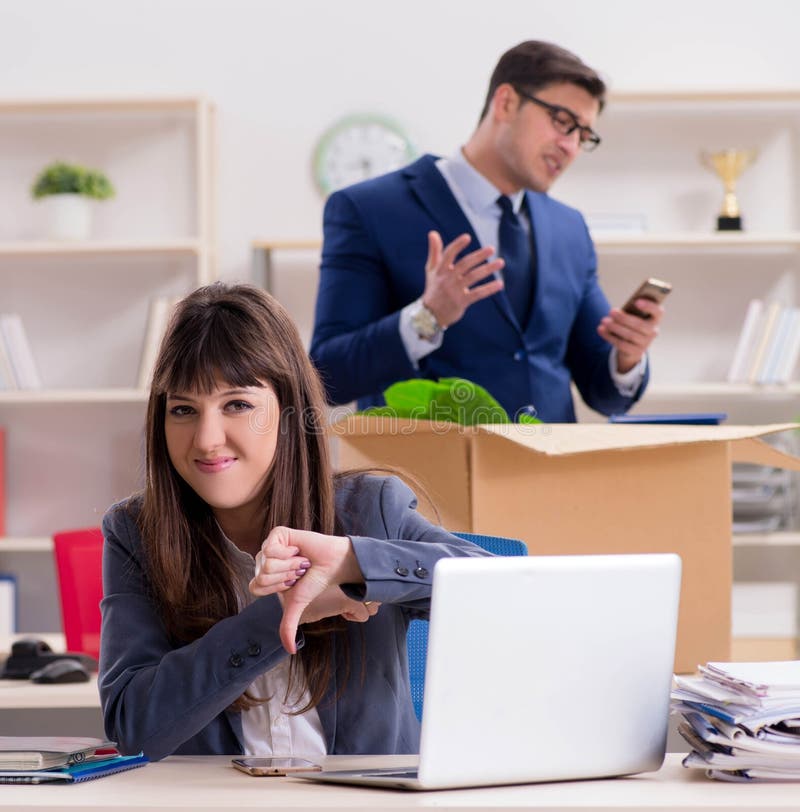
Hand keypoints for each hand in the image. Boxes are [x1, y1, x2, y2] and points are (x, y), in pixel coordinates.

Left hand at [249, 526, 363, 653]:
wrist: (332, 565)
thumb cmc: (315, 581)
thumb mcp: (298, 604)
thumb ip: (288, 625)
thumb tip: (290, 651)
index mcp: (265, 578)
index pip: (256, 587)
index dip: (277, 587)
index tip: (293, 583)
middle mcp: (264, 561)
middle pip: (261, 575)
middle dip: (285, 576)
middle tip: (299, 570)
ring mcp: (270, 546)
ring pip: (266, 563)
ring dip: (290, 565)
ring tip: (301, 560)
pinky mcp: (278, 534)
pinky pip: (270, 548)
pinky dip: (288, 553)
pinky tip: (298, 550)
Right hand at [422, 231, 503, 327]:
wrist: (430, 315)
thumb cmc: (433, 288)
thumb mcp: (431, 270)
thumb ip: (434, 251)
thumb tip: (432, 232)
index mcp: (440, 270)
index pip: (448, 255)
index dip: (457, 246)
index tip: (467, 237)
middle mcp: (447, 279)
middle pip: (465, 265)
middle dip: (478, 256)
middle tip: (491, 249)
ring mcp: (455, 291)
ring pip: (473, 277)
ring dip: (488, 269)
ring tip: (501, 262)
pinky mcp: (462, 302)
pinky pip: (477, 294)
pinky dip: (489, 289)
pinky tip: (500, 284)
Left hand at [597, 297, 664, 371]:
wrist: (633, 347)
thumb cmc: (632, 324)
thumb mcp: (633, 316)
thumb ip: (630, 312)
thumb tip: (616, 312)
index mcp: (655, 318)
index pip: (658, 311)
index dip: (649, 306)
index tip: (636, 301)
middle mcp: (653, 331)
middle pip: (639, 325)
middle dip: (624, 318)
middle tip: (611, 311)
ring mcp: (645, 343)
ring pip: (630, 335)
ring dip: (615, 327)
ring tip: (604, 321)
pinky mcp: (636, 352)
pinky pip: (622, 344)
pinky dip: (610, 337)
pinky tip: (601, 330)